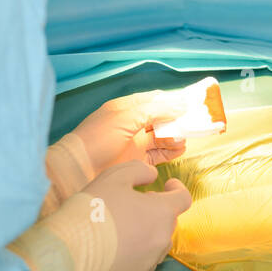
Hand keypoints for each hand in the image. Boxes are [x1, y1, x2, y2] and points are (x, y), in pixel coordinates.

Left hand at [71, 89, 199, 172]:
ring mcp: (135, 143)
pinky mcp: (138, 161)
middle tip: (195, 121)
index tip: (193, 101)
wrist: (76, 171)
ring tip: (182, 138)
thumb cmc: (98, 139)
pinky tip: (180, 148)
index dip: (173, 99)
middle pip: (161, 118)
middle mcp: (132, 124)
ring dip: (176, 135)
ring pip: (163, 136)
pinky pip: (160, 153)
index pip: (155, 99)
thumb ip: (155, 110)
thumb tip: (182, 103)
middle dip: (178, 119)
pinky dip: (172, 150)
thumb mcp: (126, 118)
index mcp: (127, 108)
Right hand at [80, 161, 192, 270]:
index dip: (177, 189)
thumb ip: (140, 170)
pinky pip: (144, 260)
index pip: (183, 198)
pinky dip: (138, 250)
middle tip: (136, 203)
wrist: (70, 250)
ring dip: (149, 231)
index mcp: (162, 212)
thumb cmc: (93, 209)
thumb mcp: (116, 176)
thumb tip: (152, 175)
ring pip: (158, 242)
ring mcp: (150, 260)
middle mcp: (162, 239)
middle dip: (158, 209)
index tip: (168, 184)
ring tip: (126, 225)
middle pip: (169, 221)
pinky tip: (118, 245)